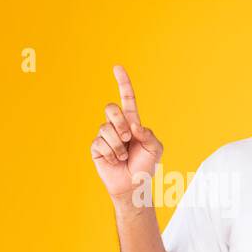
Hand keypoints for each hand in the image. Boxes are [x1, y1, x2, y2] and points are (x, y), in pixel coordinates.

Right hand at [90, 65, 163, 204]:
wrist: (134, 184)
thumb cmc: (145, 165)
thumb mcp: (155, 149)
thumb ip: (149, 135)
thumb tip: (134, 125)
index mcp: (132, 122)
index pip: (127, 98)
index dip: (123, 83)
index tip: (117, 67)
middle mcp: (116, 125)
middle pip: (110, 108)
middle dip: (120, 123)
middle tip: (129, 138)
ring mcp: (105, 135)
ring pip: (106, 128)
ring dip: (118, 144)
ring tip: (123, 155)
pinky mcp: (96, 146)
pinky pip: (100, 143)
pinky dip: (112, 153)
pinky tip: (115, 160)